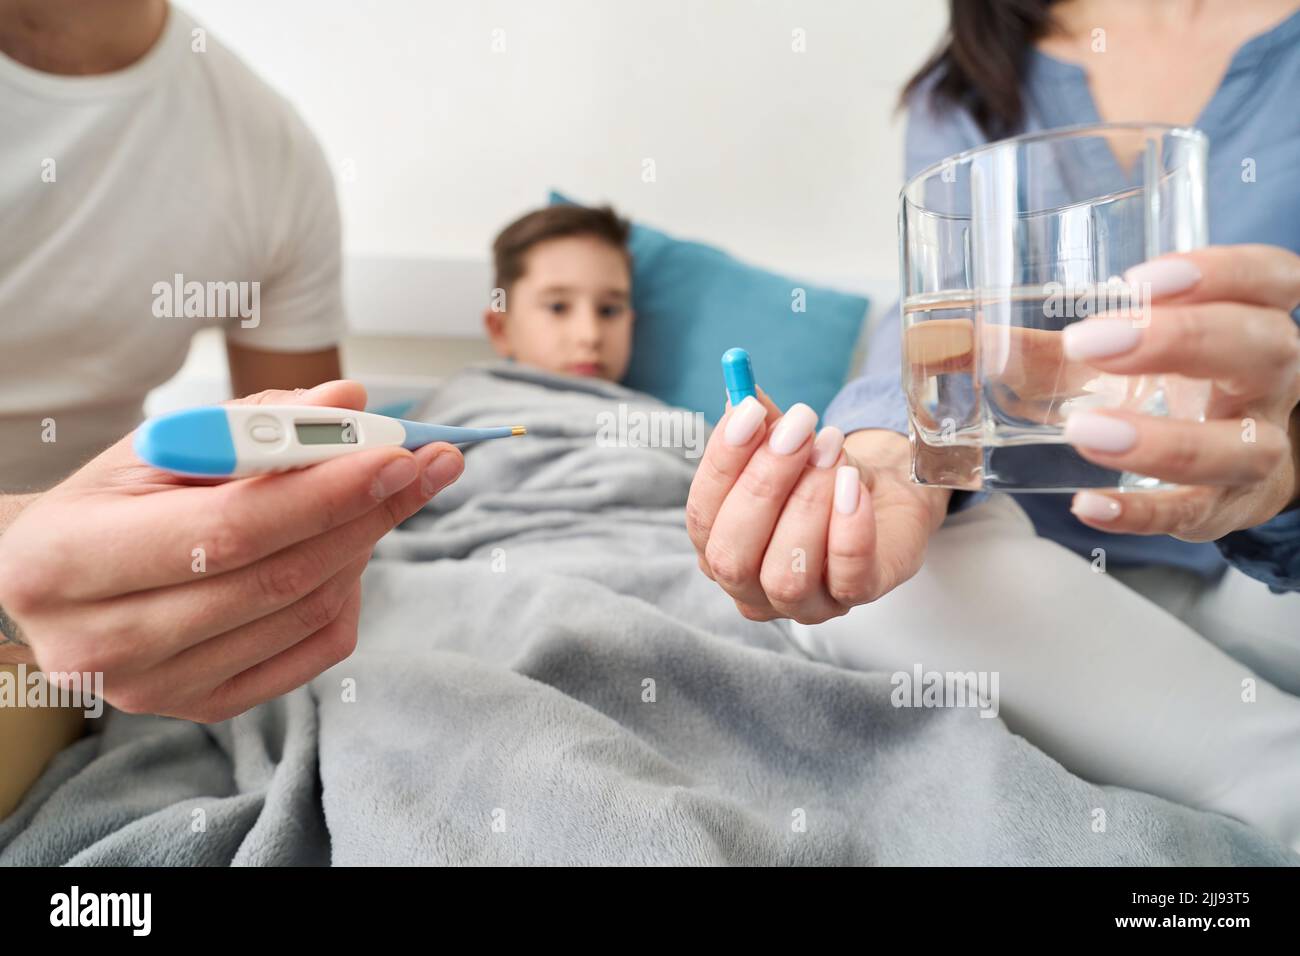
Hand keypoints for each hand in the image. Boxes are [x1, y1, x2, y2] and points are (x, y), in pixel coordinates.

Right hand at [0, 381, 463, 721]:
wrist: (57, 579)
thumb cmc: (110, 502)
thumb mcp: (162, 446)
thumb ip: (256, 423)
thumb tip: (351, 401)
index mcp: (69, 560)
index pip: (231, 529)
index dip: (325, 492)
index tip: (398, 455)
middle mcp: (104, 643)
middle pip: (277, 577)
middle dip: (366, 515)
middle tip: (425, 468)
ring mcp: (154, 688)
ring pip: (304, 613)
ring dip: (360, 547)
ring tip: (375, 498)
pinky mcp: (202, 708)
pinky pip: (313, 650)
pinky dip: (347, 593)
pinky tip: (345, 551)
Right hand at [686, 387, 950, 623]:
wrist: (885, 498)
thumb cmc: (822, 475)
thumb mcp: (788, 445)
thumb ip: (760, 424)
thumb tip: (738, 393)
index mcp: (718, 546)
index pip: (701, 516)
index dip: (722, 463)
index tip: (747, 411)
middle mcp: (749, 586)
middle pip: (732, 554)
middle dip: (764, 485)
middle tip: (798, 429)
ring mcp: (801, 604)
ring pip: (785, 576)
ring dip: (806, 506)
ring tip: (831, 451)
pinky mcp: (854, 598)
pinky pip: (847, 578)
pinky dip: (849, 530)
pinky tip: (853, 486)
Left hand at [1061, 245, 1299, 539]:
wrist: (1229, 466)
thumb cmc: (1170, 389)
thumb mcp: (1121, 358)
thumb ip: (1046, 347)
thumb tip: (949, 342)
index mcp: (1250, 321)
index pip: (1270, 280)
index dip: (1222, 272)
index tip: (1143, 280)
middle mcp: (1268, 382)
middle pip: (1263, 347)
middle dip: (1181, 340)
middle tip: (1091, 343)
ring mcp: (1256, 449)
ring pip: (1245, 444)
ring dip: (1164, 440)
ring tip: (1085, 432)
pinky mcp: (1225, 508)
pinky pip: (1194, 513)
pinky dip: (1141, 512)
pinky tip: (1088, 504)